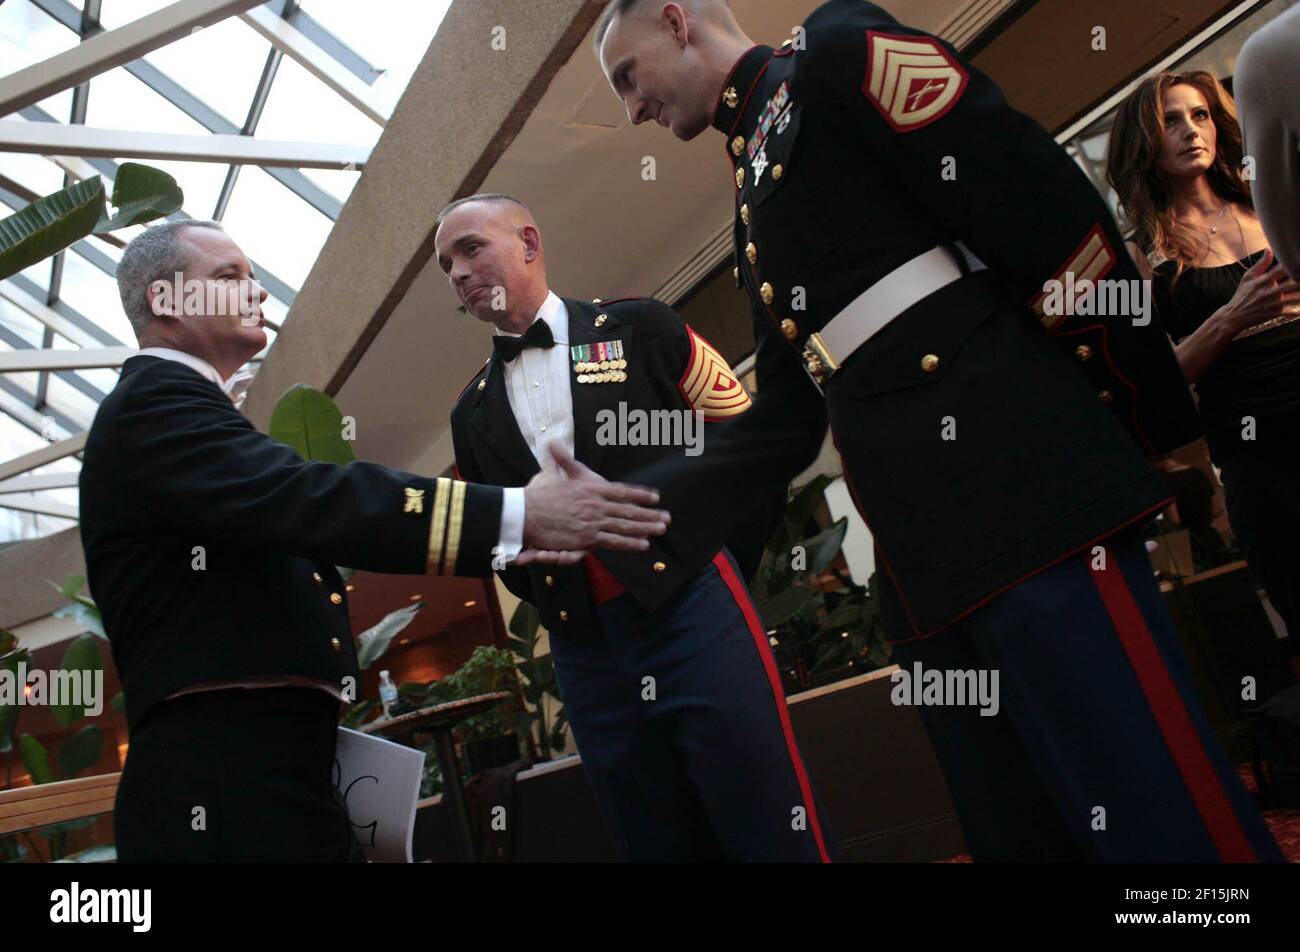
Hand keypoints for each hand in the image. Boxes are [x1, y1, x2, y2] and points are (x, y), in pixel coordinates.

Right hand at [518, 444, 668, 561]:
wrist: (525, 513)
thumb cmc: (536, 494)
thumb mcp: (550, 473)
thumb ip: (559, 461)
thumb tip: (553, 443)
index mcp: (591, 487)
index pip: (622, 491)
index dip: (640, 494)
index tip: (656, 496)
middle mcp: (597, 504)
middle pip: (629, 510)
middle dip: (649, 514)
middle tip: (666, 517)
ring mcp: (594, 522)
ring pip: (626, 526)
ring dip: (646, 527)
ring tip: (661, 529)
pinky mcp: (587, 538)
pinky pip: (614, 541)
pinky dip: (630, 543)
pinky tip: (644, 544)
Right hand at [1219, 250, 1299, 334]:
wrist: (1233, 316)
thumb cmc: (1242, 295)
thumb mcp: (1248, 277)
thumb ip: (1262, 264)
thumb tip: (1269, 249)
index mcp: (1263, 280)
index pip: (1283, 269)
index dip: (1294, 265)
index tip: (1299, 261)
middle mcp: (1269, 291)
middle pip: (1293, 282)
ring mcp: (1272, 303)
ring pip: (1295, 297)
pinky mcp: (1274, 313)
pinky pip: (1291, 311)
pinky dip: (1298, 311)